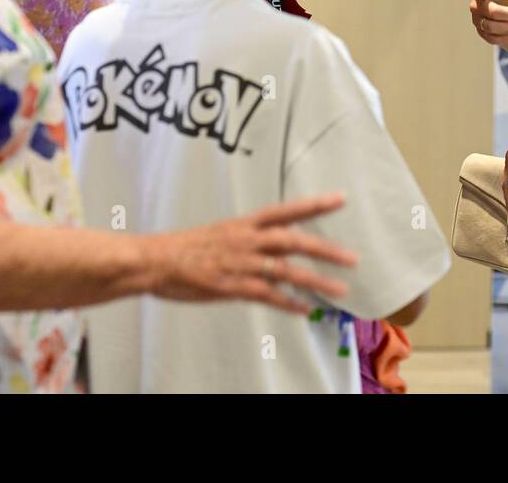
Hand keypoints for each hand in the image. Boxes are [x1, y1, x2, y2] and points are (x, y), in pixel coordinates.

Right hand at [145, 193, 357, 312]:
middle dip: (325, 249)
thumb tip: (275, 257)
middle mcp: (247, 240)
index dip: (314, 204)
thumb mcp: (221, 236)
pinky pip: (266, 295)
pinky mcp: (231, 285)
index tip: (340, 199)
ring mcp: (240, 263)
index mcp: (244, 224)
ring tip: (340, 290)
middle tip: (353, 258)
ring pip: (286, 270)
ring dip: (315, 280)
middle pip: (294, 240)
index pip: (286, 210)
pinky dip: (288, 302)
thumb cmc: (185, 248)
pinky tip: (306, 309)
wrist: (154, 260)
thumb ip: (251, 244)